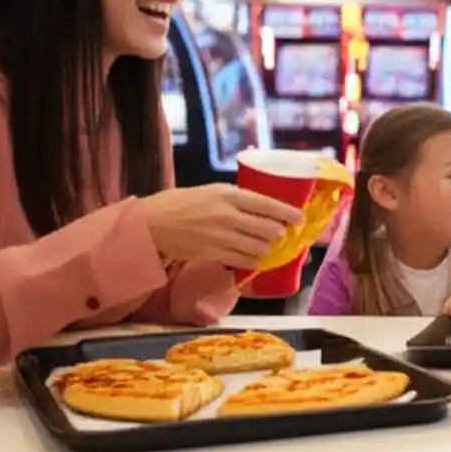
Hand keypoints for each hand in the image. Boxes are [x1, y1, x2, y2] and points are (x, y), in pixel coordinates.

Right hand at [139, 184, 304, 270]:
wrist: (150, 224)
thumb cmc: (178, 203)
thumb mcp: (209, 191)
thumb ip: (234, 198)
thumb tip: (261, 206)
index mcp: (227, 194)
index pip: (267, 204)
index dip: (288, 213)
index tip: (300, 217)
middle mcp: (227, 215)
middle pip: (267, 229)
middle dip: (279, 233)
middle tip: (282, 234)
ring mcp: (221, 237)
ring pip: (258, 248)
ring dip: (266, 249)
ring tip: (266, 246)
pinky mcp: (213, 253)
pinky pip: (242, 260)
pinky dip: (252, 260)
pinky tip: (252, 257)